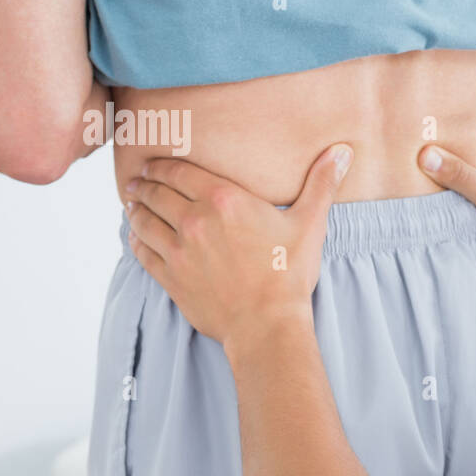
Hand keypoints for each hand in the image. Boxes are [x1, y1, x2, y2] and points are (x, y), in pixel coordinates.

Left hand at [125, 143, 352, 354]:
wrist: (267, 325)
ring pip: (143, 220)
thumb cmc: (289, 275)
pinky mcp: (171, 277)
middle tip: (138, 181)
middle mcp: (195, 220)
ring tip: (132, 204)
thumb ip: (322, 183)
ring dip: (135, 209)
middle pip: (156, 192)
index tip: (153, 164)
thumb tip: (343, 151)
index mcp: (225, 200)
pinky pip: (142, 252)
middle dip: (145, 184)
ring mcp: (178, 250)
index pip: (180, 171)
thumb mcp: (310, 224)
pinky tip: (135, 236)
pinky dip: (135, 240)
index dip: (162, 165)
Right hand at [417, 142, 475, 266]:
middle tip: (411, 174)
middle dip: (447, 171)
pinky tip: (453, 216)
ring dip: (460, 195)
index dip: (443, 144)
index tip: (413, 146)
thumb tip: (424, 154)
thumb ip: (460, 176)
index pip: (468, 141)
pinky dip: (472, 210)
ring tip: (425, 196)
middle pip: (470, 165)